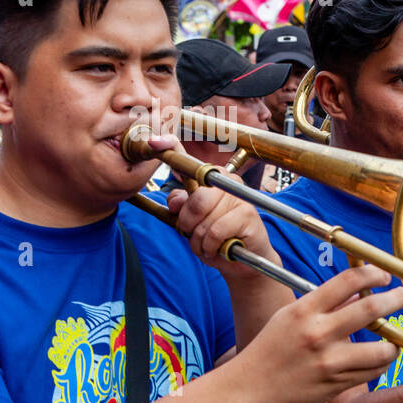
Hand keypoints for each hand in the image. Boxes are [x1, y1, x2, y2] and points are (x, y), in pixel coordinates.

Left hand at [159, 145, 280, 282]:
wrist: (243, 260)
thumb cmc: (217, 238)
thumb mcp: (192, 222)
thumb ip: (181, 207)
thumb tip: (175, 200)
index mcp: (213, 178)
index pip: (190, 162)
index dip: (171, 148)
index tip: (154, 141)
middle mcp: (229, 181)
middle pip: (196, 199)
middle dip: (188, 223)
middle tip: (193, 233)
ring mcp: (241, 197)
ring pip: (204, 220)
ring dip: (199, 241)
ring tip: (207, 245)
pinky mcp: (248, 215)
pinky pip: (216, 232)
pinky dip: (210, 246)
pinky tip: (217, 249)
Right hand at [232, 265, 402, 402]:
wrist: (249, 390)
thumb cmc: (270, 349)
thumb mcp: (291, 317)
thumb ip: (326, 305)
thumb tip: (358, 294)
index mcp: (305, 311)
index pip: (347, 281)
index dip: (372, 275)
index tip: (384, 277)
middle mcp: (318, 334)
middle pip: (370, 310)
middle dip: (394, 300)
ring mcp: (328, 362)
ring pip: (380, 350)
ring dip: (393, 343)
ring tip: (394, 340)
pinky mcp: (335, 385)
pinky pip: (371, 372)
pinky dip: (379, 365)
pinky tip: (377, 360)